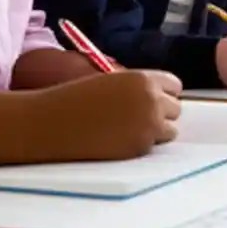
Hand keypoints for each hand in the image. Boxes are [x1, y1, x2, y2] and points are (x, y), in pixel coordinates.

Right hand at [30, 70, 181, 160]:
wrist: (50, 123)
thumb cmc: (76, 100)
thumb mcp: (112, 82)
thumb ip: (138, 88)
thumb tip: (161, 98)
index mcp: (144, 79)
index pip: (174, 86)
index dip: (163, 94)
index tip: (152, 100)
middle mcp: (152, 101)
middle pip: (175, 109)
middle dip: (160, 113)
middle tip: (136, 119)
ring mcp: (149, 126)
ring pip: (170, 130)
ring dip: (155, 132)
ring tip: (128, 131)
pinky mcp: (140, 148)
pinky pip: (152, 147)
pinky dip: (141, 145)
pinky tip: (118, 141)